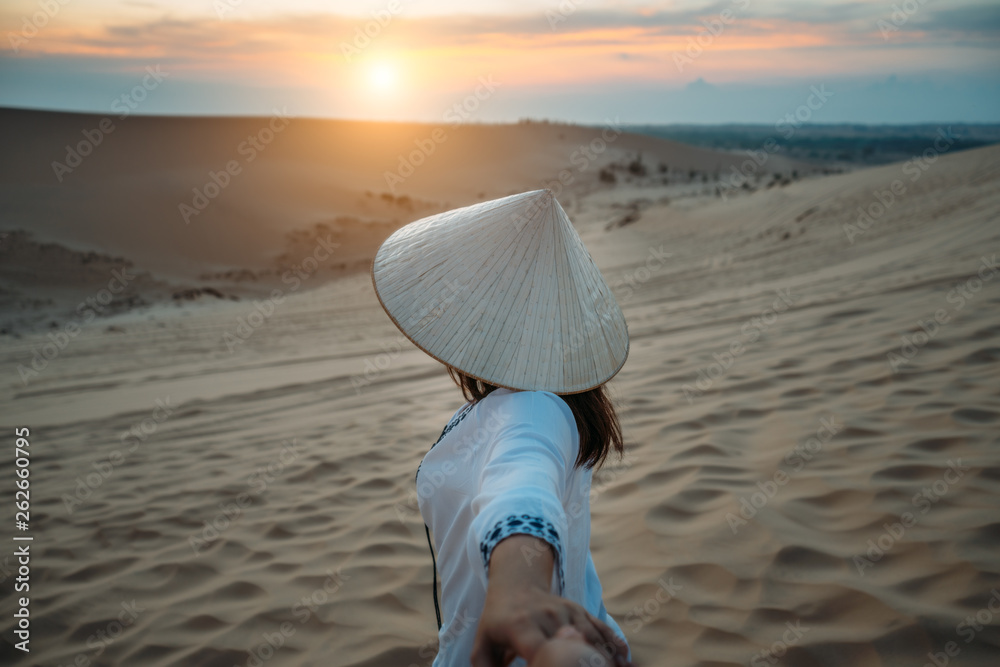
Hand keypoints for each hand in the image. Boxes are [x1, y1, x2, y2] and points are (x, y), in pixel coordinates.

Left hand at [470, 583, 631, 666]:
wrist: (516, 584)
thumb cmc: (497, 621)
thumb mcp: (483, 643)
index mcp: (522, 626)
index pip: (542, 651)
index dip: (551, 665)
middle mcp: (548, 616)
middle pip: (573, 647)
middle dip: (583, 665)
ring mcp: (567, 611)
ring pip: (592, 638)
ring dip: (603, 660)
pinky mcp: (580, 610)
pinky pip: (600, 627)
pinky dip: (614, 644)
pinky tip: (623, 660)